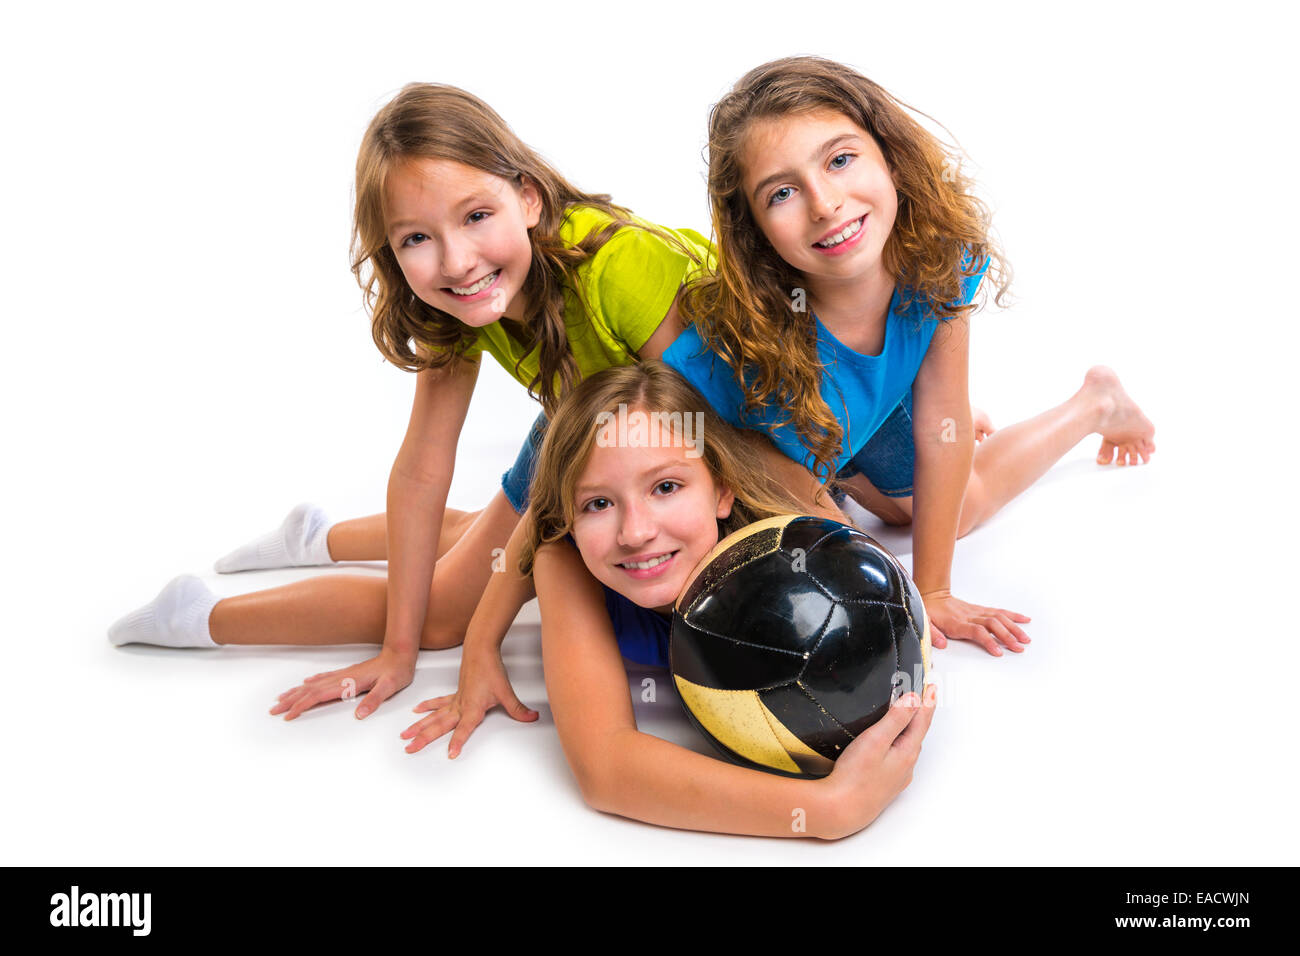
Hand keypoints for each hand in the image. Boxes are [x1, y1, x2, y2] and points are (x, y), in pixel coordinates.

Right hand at [271, 649, 416, 720]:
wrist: (400, 653)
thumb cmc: (396, 671)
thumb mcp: (389, 687)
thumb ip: (374, 700)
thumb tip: (359, 714)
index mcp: (347, 683)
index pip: (318, 696)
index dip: (301, 706)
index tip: (288, 715)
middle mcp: (341, 678)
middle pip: (309, 691)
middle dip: (290, 701)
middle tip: (273, 710)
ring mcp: (343, 675)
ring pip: (313, 685)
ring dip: (296, 692)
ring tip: (281, 698)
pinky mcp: (347, 674)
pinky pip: (322, 679)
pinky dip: (310, 684)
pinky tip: (305, 684)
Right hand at [399, 649, 537, 756]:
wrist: (481, 649)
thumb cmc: (491, 669)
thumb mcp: (507, 692)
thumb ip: (518, 709)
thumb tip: (532, 717)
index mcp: (472, 708)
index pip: (464, 730)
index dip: (458, 742)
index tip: (451, 754)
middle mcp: (460, 706)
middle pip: (438, 726)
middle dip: (423, 739)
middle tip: (409, 749)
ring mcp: (455, 700)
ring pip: (433, 716)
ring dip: (418, 726)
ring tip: (405, 735)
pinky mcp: (455, 693)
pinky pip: (438, 703)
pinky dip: (427, 707)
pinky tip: (416, 712)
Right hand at [817, 685, 936, 838]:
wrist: (842, 809)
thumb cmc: (855, 777)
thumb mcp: (876, 740)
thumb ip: (896, 719)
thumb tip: (914, 699)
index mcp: (906, 752)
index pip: (921, 721)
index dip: (927, 702)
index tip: (932, 687)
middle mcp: (906, 765)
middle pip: (917, 733)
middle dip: (921, 713)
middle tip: (924, 696)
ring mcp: (896, 776)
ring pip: (908, 746)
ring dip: (910, 728)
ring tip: (910, 715)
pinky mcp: (884, 783)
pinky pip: (898, 757)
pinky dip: (899, 742)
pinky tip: (891, 744)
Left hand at [922, 588, 1030, 655]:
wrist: (932, 595)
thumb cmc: (930, 611)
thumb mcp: (925, 623)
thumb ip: (932, 634)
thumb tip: (941, 644)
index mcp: (957, 623)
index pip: (977, 631)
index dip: (989, 641)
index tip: (999, 651)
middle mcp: (970, 616)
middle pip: (993, 625)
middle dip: (1008, 637)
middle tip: (1020, 648)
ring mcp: (977, 612)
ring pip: (999, 618)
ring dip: (1014, 628)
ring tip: (1026, 639)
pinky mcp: (981, 609)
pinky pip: (999, 611)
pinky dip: (1013, 615)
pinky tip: (1024, 620)